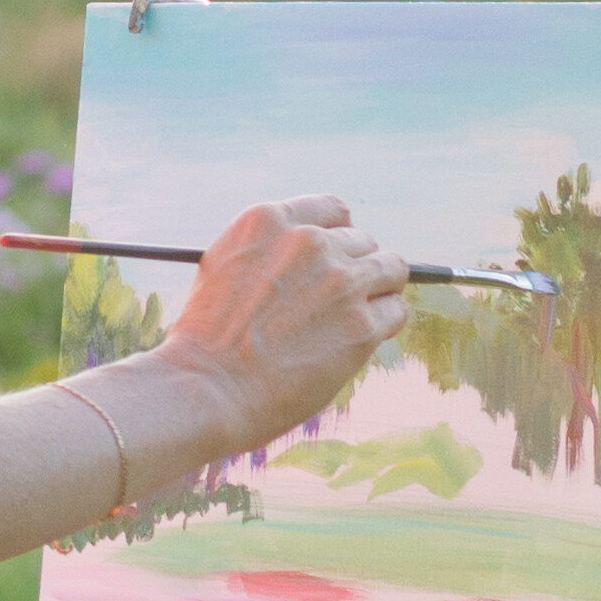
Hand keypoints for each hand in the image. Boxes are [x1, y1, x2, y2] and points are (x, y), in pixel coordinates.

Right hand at [150, 197, 407, 445]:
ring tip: (352, 320)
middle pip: (363, 242)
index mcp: (269, 221)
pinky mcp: (361, 325)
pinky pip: (396, 310)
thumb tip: (307, 251)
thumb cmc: (205, 341)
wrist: (205, 389)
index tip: (333, 260)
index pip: (334, 211)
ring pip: (390, 269)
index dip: (338, 237)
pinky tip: (358, 340)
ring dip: (377, 292)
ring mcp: (340, 282)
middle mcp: (309, 242)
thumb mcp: (223, 268)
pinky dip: (384, 323)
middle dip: (353, 270)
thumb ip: (268, 250)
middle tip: (333, 304)